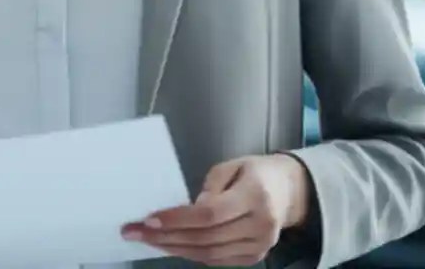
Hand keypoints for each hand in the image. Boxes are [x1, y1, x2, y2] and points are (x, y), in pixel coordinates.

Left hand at [120, 154, 311, 266]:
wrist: (289, 191)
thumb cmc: (255, 173)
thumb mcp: (232, 165)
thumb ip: (210, 186)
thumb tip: (187, 210)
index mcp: (255, 196)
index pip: (210, 214)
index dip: (178, 219)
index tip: (149, 218)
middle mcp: (260, 225)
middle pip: (206, 237)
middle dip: (166, 236)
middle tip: (135, 231)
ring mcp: (259, 245)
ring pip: (209, 254)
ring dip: (173, 248)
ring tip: (147, 240)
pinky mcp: (255, 257)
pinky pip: (216, 260)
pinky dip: (190, 254)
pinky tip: (170, 245)